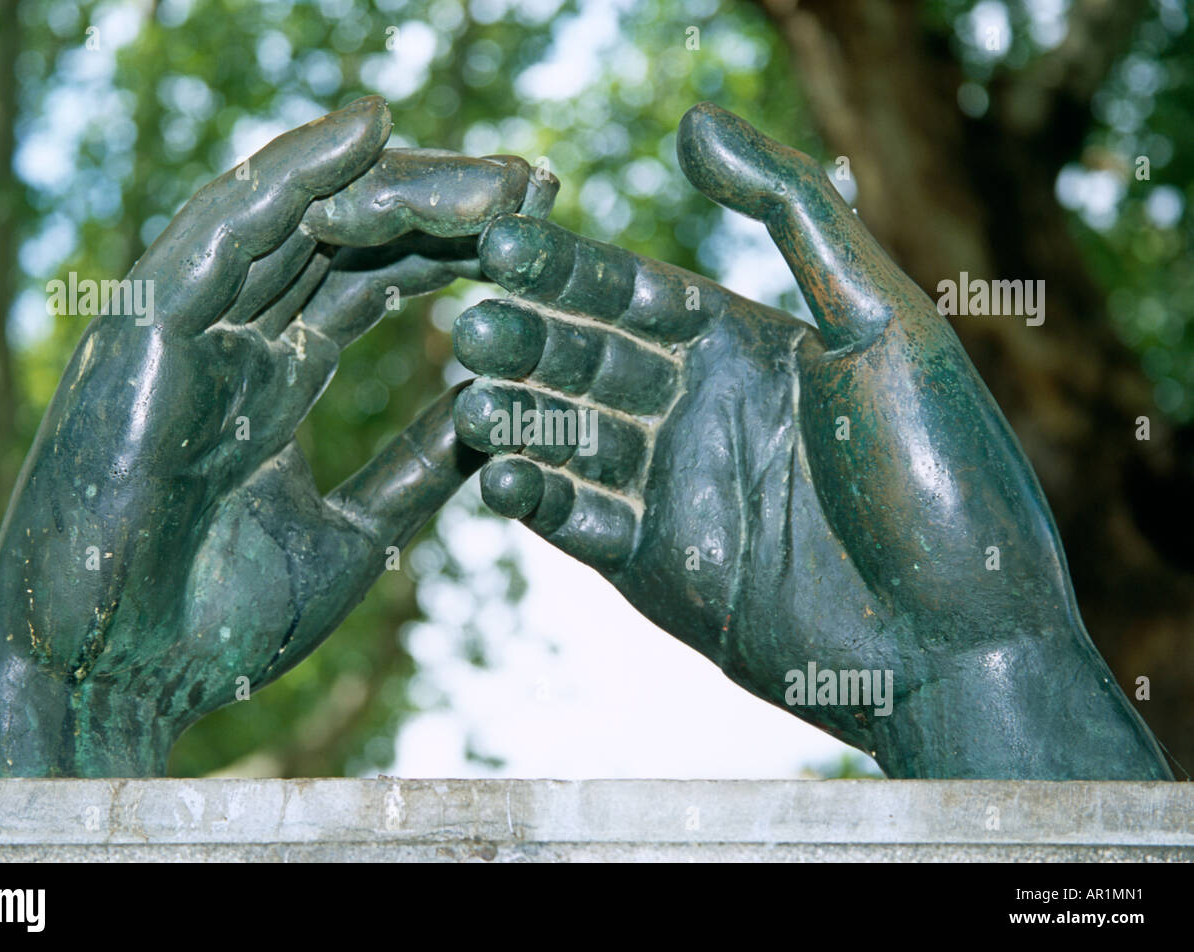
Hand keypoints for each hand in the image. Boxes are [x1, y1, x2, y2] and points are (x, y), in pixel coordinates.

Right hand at [0, 96, 555, 776]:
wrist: (121, 685)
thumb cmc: (218, 627)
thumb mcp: (352, 538)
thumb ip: (415, 474)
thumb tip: (494, 420)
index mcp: (272, 381)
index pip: (370, 281)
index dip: (452, 247)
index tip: (540, 230)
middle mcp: (233, 339)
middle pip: (345, 238)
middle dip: (443, 203)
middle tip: (542, 185)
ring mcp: (188, 331)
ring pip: (297, 218)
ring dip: (396, 182)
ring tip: (496, 171)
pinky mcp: (143, 331)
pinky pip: (223, 231)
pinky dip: (293, 177)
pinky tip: (370, 134)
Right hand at [452, 103, 1170, 778]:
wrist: (960, 640)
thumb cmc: (941, 473)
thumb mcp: (881, 320)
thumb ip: (791, 214)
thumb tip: (693, 121)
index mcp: (744, 342)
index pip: (631, 291)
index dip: (567, 266)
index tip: (502, 242)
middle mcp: (698, 406)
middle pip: (585, 358)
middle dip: (527, 339)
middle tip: (471, 325)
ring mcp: (672, 486)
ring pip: (569, 436)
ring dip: (516, 416)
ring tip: (472, 401)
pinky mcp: (655, 564)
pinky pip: (577, 519)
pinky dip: (536, 496)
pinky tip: (499, 475)